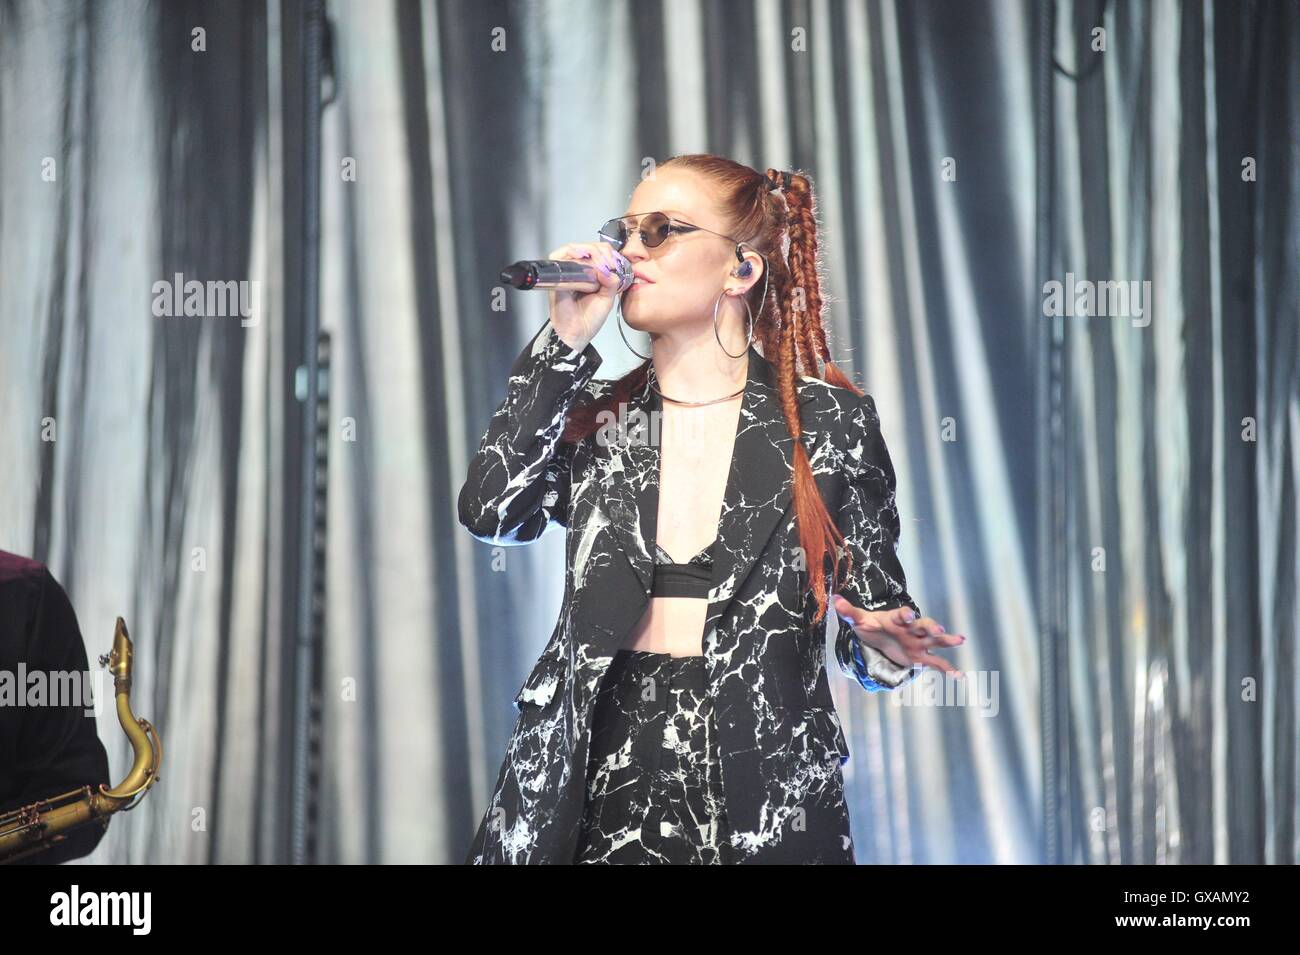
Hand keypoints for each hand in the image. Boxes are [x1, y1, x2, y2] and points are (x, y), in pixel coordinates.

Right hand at [546, 241, 628, 349]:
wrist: (577, 334)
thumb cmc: (589, 319)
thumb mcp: (608, 297)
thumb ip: (612, 282)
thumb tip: (608, 269)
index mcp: (590, 275)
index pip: (598, 252)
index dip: (607, 253)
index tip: (615, 262)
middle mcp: (577, 271)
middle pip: (587, 246)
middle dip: (601, 251)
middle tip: (608, 263)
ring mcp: (566, 273)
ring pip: (574, 248)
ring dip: (590, 252)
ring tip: (600, 264)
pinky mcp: (557, 277)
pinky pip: (560, 257)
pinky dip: (573, 253)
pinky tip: (584, 258)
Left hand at [832, 595, 966, 678]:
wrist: (880, 635)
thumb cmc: (872, 626)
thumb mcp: (859, 620)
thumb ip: (849, 612)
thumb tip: (834, 600)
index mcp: (896, 619)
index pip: (902, 615)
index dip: (905, 614)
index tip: (908, 615)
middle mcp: (911, 629)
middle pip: (924, 625)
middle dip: (931, 627)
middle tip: (939, 630)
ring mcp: (918, 643)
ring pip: (935, 641)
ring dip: (947, 641)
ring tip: (961, 640)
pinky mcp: (920, 657)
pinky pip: (937, 663)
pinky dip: (948, 669)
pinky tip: (959, 676)